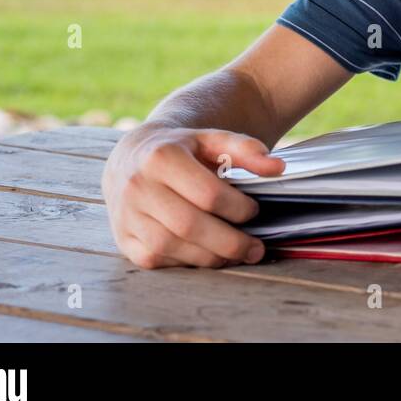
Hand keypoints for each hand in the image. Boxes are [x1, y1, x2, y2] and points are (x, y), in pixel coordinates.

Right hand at [101, 124, 285, 268]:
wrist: (132, 156)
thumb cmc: (181, 149)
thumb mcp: (212, 139)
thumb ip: (246, 149)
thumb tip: (278, 168)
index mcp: (161, 157)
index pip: (207, 194)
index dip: (237, 207)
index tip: (254, 211)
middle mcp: (137, 187)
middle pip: (189, 226)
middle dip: (229, 242)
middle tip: (255, 249)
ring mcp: (125, 215)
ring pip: (171, 247)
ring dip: (210, 257)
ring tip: (236, 254)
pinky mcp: (123, 239)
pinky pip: (156, 259)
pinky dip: (185, 262)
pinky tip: (206, 254)